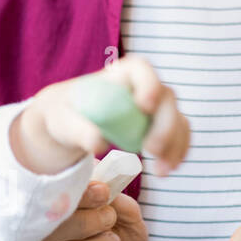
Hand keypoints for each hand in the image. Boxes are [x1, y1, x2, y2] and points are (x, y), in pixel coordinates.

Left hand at [11, 56, 189, 176]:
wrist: (70, 126)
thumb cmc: (64, 115)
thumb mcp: (63, 120)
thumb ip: (79, 129)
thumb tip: (100, 143)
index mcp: (118, 75)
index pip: (140, 68)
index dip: (148, 83)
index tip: (144, 106)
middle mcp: (142, 87)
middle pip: (166, 98)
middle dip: (165, 124)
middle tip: (150, 150)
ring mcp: (154, 108)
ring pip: (177, 120)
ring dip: (174, 146)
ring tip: (160, 172)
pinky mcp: (159, 128)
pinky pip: (178, 137)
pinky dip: (176, 154)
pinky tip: (164, 171)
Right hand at [38, 181, 147, 240]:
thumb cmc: (121, 238)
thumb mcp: (125, 213)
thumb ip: (117, 199)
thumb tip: (108, 182)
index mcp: (59, 217)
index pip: (50, 204)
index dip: (74, 195)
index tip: (103, 190)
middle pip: (49, 232)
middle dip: (84, 221)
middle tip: (111, 218)